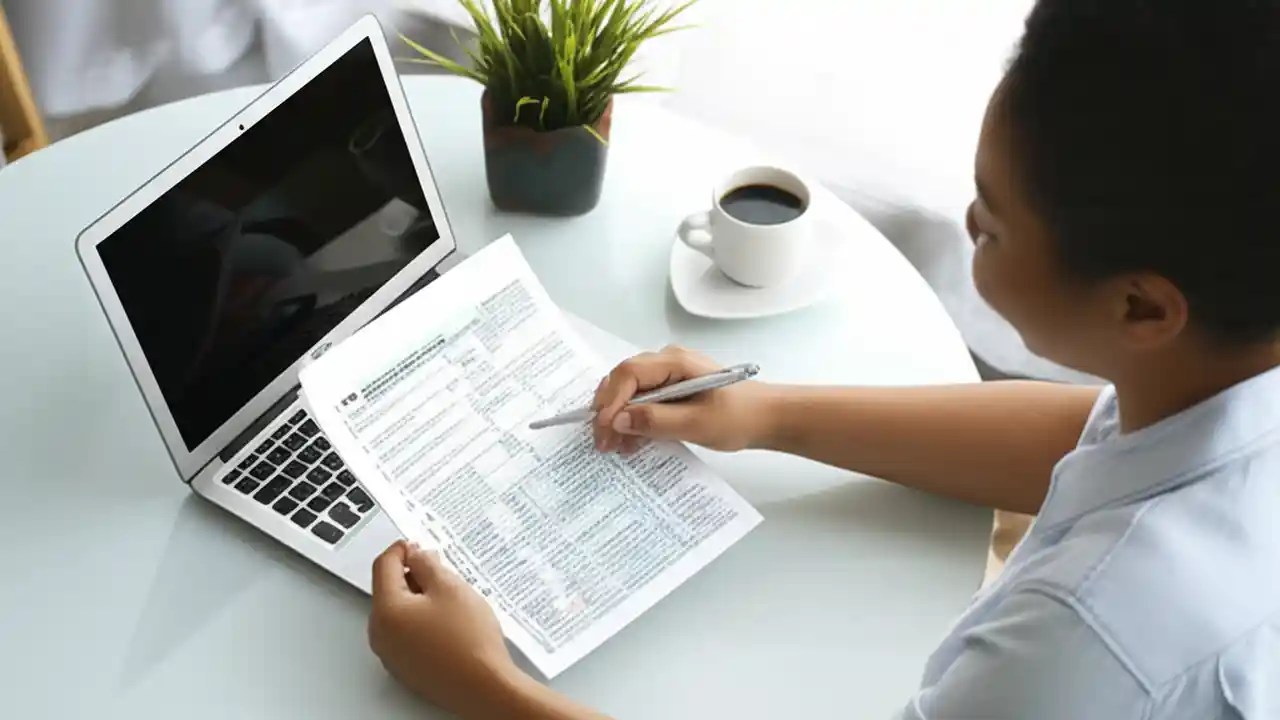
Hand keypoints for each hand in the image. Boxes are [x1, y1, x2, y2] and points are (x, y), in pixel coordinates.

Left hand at [368, 541, 521, 717]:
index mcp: (386, 610)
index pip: (383, 566)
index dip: (402, 549)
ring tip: (450, 600)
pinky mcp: (406, 668)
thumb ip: (427, 564)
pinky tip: (448, 624)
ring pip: (399, 613)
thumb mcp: (450, 587)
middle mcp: (381, 634)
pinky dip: (421, 622)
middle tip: (441, 571)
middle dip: (412, 576)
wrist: (484, 686)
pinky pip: (407, 635)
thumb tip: (416, 556)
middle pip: (388, 591)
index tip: (418, 545)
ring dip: (418, 599)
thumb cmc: (468, 639)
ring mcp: (392, 655)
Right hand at [592, 346, 773, 453]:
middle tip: (603, 443)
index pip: (629, 374)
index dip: (611, 402)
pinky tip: (631, 441)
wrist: (767, 418)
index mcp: (675, 361)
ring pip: (631, 392)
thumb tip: (618, 421)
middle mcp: (668, 362)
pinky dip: (634, 420)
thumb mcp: (697, 424)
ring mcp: (670, 374)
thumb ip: (656, 421)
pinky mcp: (673, 389)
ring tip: (615, 447)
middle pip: (624, 380)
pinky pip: (644, 400)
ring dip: (620, 418)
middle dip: (609, 412)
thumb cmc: (739, 417)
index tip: (605, 431)